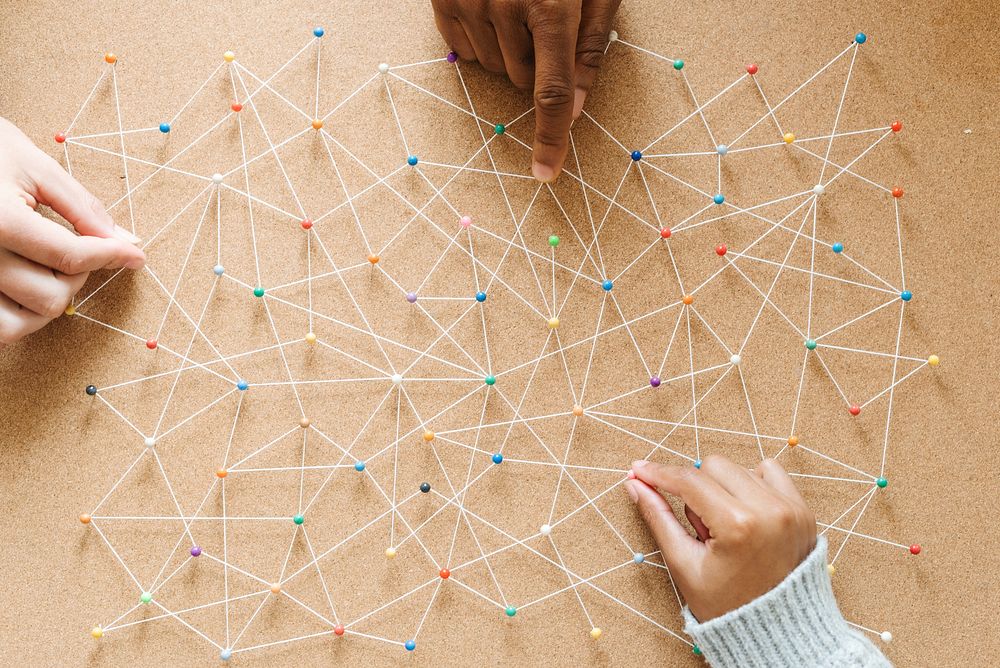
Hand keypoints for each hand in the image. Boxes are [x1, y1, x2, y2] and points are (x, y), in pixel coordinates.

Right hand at [0, 117, 144, 347]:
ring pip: (21, 324)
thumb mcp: (35, 166)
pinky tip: (27, 287)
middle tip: (80, 250)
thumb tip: (124, 240)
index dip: (112, 256)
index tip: (135, 256)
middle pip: (51, 297)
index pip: (72, 256)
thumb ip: (82, 207)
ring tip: (51, 271)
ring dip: (47, 304)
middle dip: (78, 278)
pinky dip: (16, 316)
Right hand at [430, 0, 621, 181]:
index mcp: (550, 4)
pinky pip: (464, 48)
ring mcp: (467, 0)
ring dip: (510, 51)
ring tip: (519, 5)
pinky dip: (483, 38)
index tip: (546, 172)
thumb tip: (577, 105)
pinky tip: (493, 5)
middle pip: (523, 80)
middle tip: (545, 22)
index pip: (551, 92)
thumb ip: (589, 45)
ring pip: (494, 67)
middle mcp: (504, 5)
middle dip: (539, 64)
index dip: (551, 137)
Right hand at [625, 456, 816, 620]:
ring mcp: (791, 508)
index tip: (639, 470)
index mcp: (738, 525)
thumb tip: (635, 485)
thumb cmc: (728, 605)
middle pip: (713, 466)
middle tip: (702, 528)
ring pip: (740, 467)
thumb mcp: (684, 564)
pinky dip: (752, 484)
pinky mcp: (803, 509)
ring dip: (724, 488)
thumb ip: (658, 517)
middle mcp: (770, 510)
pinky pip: (771, 472)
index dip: (659, 473)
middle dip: (696, 488)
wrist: (777, 632)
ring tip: (726, 527)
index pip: (689, 481)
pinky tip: (745, 513)